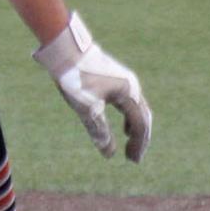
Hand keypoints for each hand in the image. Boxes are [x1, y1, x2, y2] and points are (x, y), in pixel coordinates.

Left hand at [34, 12, 151, 162]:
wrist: (65, 49)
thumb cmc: (76, 78)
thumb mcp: (87, 108)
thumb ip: (99, 131)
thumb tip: (109, 154)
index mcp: (129, 93)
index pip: (140, 125)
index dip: (138, 145)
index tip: (132, 161)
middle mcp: (131, 86)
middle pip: (143, 117)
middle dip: (140, 139)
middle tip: (134, 158)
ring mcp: (125, 80)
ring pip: (137, 109)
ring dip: (136, 128)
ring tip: (130, 143)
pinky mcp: (115, 78)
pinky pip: (129, 102)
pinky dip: (129, 117)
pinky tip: (123, 126)